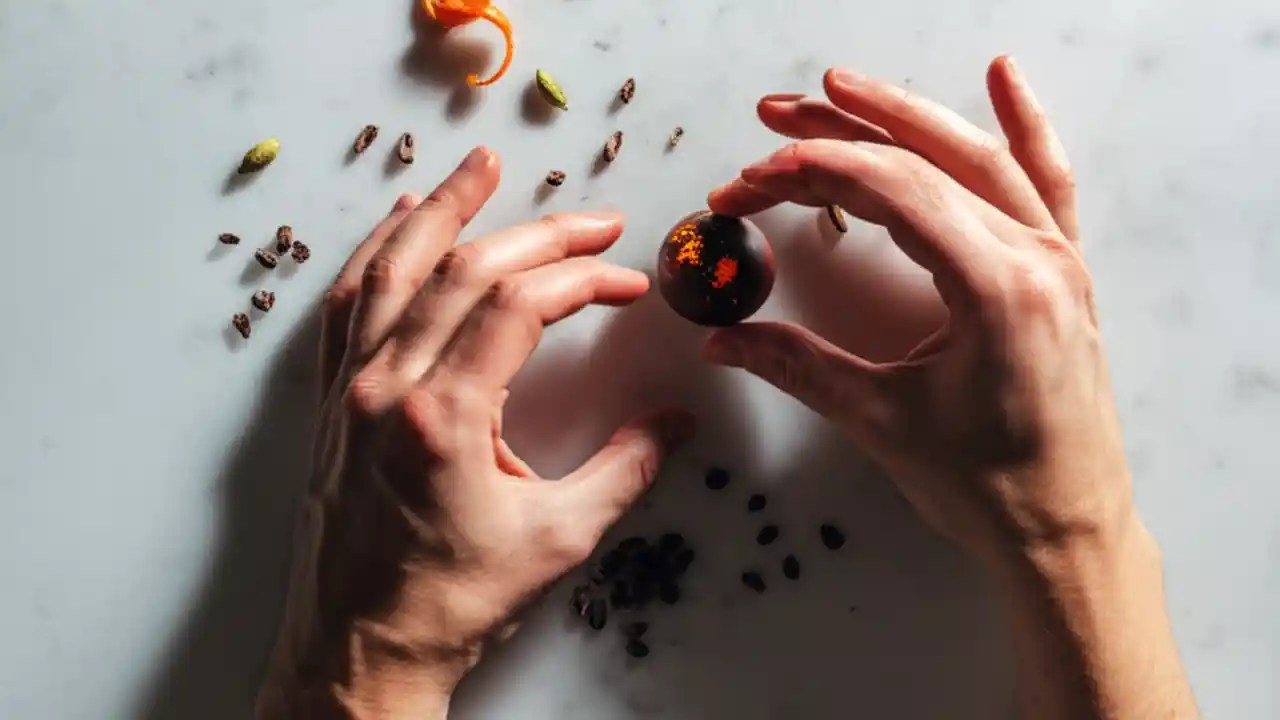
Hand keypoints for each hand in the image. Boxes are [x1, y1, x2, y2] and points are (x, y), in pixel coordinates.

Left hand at [257, 148, 693, 719]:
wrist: (359, 649)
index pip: (519, 308)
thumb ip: (625, 470)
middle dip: (537, 234)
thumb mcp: (558, 539)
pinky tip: (398, 224)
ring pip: (392, 269)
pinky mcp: (329, 402)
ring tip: (478, 166)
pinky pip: (346, 304)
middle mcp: (386, 387)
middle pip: (463, 272)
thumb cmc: (450, 602)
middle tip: (593, 218)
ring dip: (441, 210)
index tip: (626, 279)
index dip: (582, 278)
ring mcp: (348, 389)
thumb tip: (674, 424)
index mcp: (443, 417)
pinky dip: (376, 253)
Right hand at [706, 58, 1133, 563]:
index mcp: (998, 290)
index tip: (755, 175)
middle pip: (931, 160)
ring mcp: (1058, 260)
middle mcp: (1037, 259)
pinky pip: (1047, 181)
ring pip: (981, 157)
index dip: (815, 170)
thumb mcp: (884, 422)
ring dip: (907, 115)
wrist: (1068, 532)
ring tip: (842, 85)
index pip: (897, 191)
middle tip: (775, 114)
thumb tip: (722, 340)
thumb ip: (798, 366)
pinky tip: (1003, 78)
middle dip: (845, 130)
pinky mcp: (1062, 272)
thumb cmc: (989, 488)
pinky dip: (1025, 126)